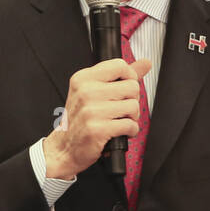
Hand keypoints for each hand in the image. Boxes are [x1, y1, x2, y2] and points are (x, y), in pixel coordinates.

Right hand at [43, 57, 151, 178]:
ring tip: (120, 121)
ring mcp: (91, 110)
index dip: (130, 77)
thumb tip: (145, 63)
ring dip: (132, 117)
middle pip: (132, 86)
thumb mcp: (94, 91)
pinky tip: (120, 132)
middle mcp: (86, 92)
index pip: (120, 65)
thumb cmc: (80, 119)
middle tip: (121, 109)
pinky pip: (130, 125)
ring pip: (133, 106)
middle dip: (132, 100)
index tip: (125, 89)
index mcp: (83, 79)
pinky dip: (131, 131)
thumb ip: (120, 76)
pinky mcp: (98, 129)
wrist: (64, 148)